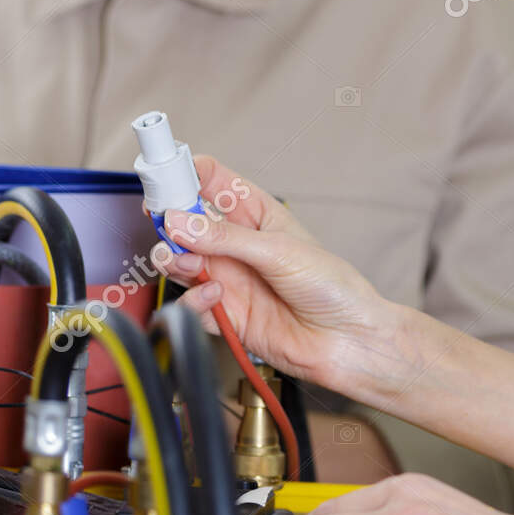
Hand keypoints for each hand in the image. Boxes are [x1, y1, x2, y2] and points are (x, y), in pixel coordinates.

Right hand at [156, 156, 399, 391]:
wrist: (348, 341)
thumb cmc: (332, 288)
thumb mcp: (279, 251)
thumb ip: (225, 237)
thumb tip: (180, 221)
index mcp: (256, 214)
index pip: (212, 181)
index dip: (185, 174)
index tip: (165, 176)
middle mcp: (237, 245)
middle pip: (185, 221)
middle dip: (169, 220)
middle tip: (166, 224)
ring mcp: (228, 279)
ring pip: (179, 262)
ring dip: (175, 260)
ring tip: (189, 263)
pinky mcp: (224, 315)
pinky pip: (190, 305)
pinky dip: (193, 300)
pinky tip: (214, 296)